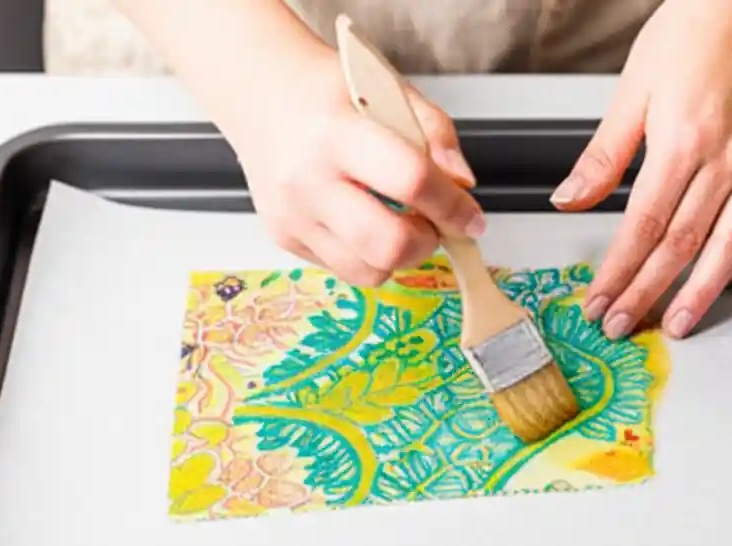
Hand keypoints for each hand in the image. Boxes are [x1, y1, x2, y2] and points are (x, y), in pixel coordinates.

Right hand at [223, 53, 483, 287]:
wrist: (260, 92)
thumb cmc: (326, 90)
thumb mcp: (388, 89)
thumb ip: (435, 133)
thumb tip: (463, 185)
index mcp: (337, 133)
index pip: (411, 181)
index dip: (453, 206)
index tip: (471, 217)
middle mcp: (308, 181)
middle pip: (387, 245)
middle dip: (427, 243)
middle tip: (433, 224)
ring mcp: (293, 216)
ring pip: (367, 271)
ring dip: (398, 256)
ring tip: (399, 223)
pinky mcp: (284, 238)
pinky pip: (343, 268)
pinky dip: (367, 255)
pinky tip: (364, 220)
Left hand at [551, 0, 731, 338]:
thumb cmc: (685, 39)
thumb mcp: (630, 93)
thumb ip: (601, 157)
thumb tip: (569, 201)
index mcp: (682, 143)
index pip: (645, 226)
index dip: (620, 271)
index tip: (600, 299)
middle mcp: (722, 161)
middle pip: (681, 246)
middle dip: (647, 292)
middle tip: (621, 323)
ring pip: (727, 246)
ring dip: (701, 292)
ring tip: (678, 322)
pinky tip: (727, 276)